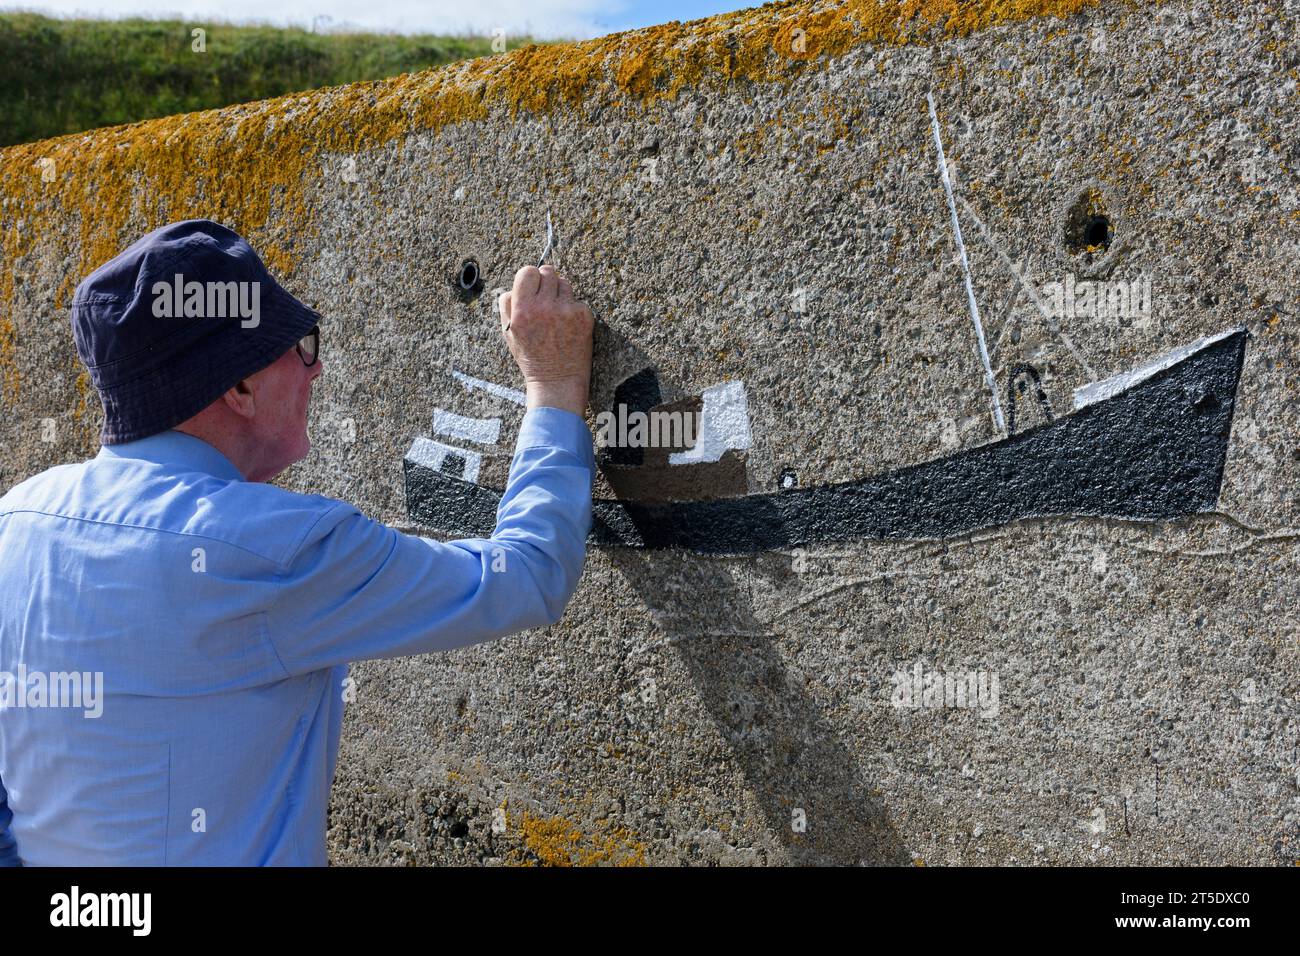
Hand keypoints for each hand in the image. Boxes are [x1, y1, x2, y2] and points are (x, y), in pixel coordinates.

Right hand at [498, 265, 592, 415]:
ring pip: (565, 283)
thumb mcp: (508, 333)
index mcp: (522, 310)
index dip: (531, 277)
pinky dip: (574, 309)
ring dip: (561, 294)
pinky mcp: (583, 316)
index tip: (534, 286)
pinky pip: (578, 299)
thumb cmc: (532, 357)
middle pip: (548, 272)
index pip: (527, 271)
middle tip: (546, 300)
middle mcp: (543, 307)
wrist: (557, 381)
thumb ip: (507, 305)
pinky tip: (568, 326)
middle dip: (547, 283)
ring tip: (557, 315)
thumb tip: (515, 284)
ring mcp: (565, 311)